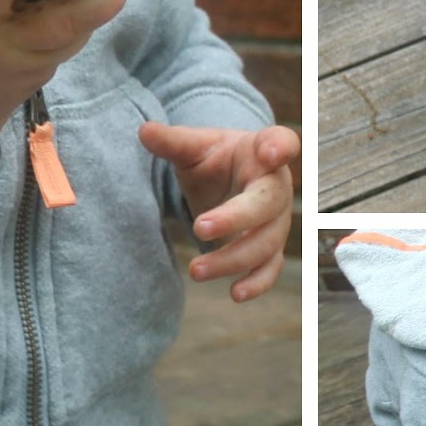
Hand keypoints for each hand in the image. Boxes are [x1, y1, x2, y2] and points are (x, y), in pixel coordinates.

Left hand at [137, 122, 299, 302]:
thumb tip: (144, 130)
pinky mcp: (271, 248)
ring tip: (195, 270)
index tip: (270, 153)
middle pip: (267, 204)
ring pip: (264, 243)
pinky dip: (257, 283)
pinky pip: (270, 268)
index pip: (281, 142)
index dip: (279, 147)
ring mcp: (277, 221)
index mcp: (262, 150)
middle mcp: (277, 186)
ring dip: (232, 260)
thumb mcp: (196, 147)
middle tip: (199, 228)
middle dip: (235, 219)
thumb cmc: (216, 159)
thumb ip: (174, 141)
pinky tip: (235, 294)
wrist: (230, 182)